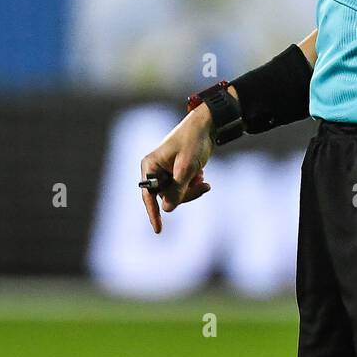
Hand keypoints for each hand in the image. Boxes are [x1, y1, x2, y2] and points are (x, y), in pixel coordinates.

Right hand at [139, 106, 215, 233]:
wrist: (208, 125)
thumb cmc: (194, 141)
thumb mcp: (187, 167)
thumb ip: (177, 190)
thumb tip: (168, 210)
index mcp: (150, 165)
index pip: (148, 195)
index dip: (153, 213)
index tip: (159, 230)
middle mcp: (154, 169)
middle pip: (166, 196)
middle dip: (186, 194)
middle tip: (204, 187)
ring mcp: (166, 171)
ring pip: (177, 194)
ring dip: (192, 190)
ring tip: (204, 180)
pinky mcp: (176, 172)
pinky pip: (183, 188)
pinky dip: (194, 185)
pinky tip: (203, 176)